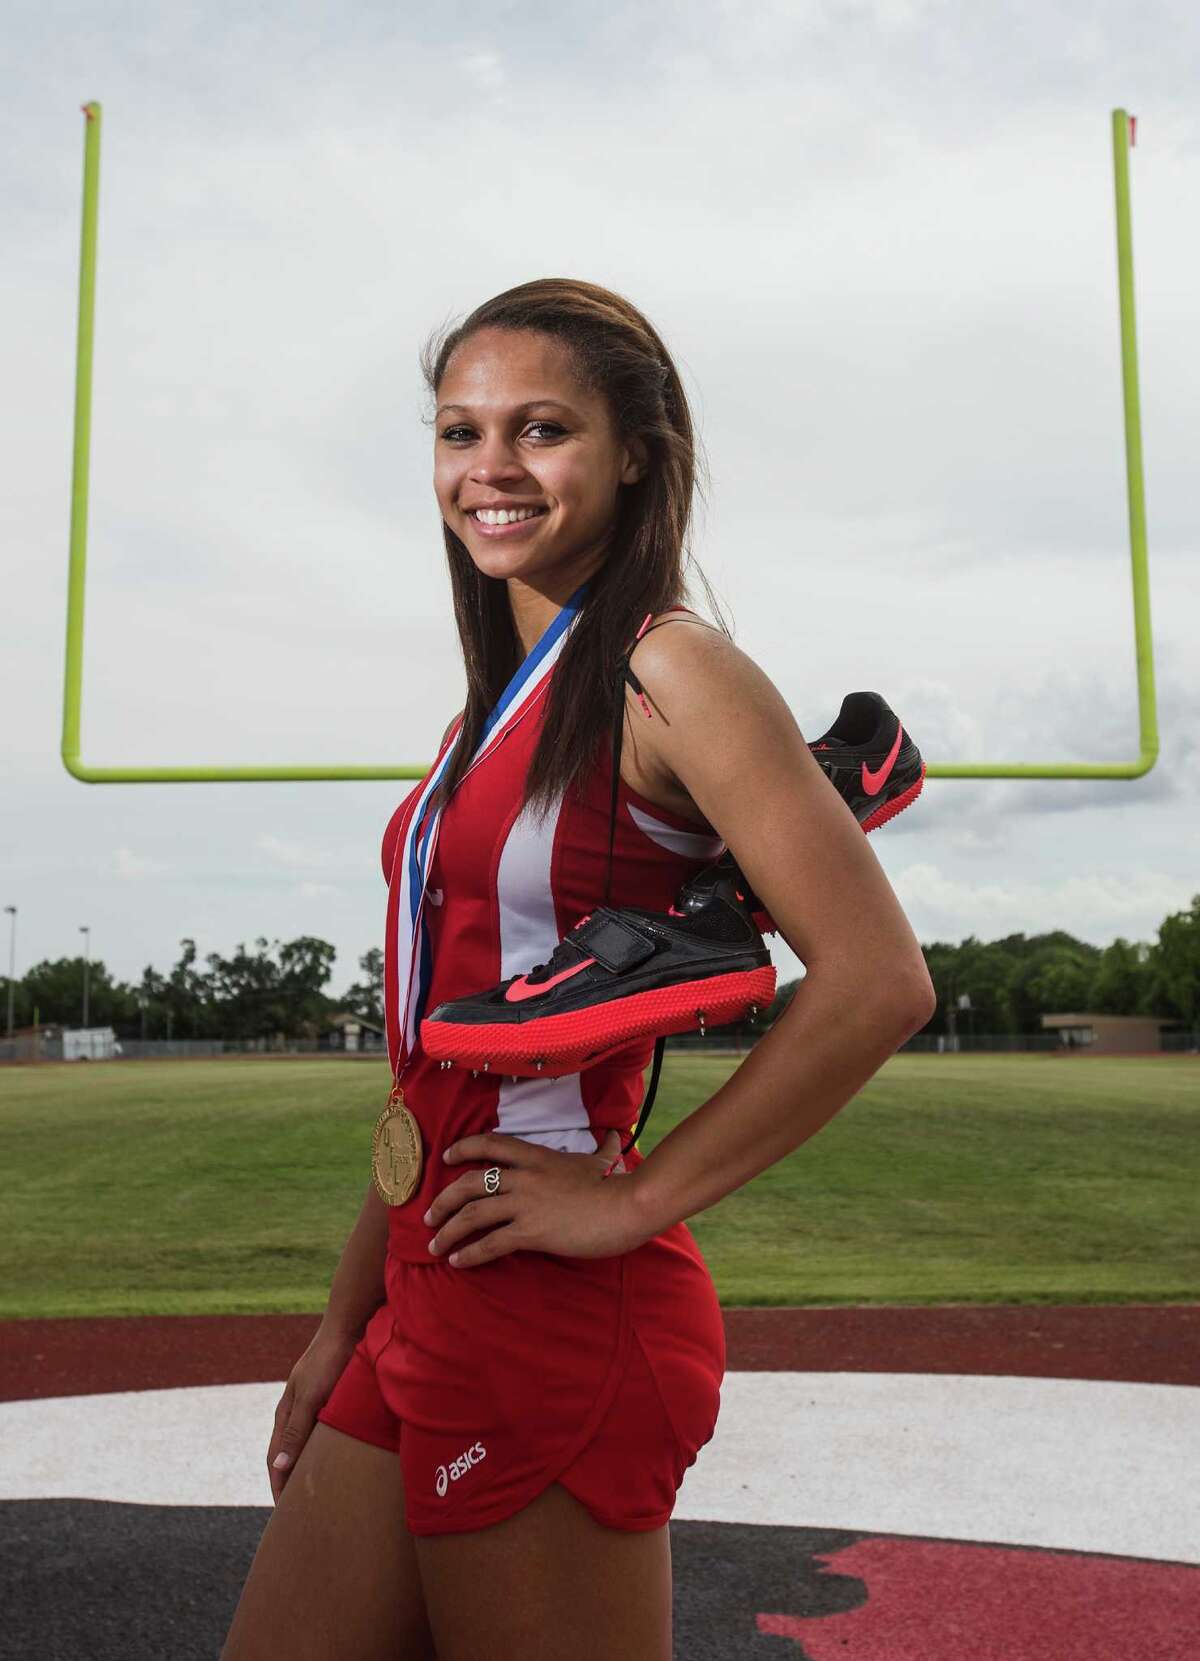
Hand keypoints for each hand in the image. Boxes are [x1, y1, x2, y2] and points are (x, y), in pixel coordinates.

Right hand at [266, 1323, 358, 1503]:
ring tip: (321, 1493)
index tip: (284, 1514)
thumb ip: (295, 1430)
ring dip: (311, 1468)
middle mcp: (298, 1412)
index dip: (279, 1487)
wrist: (350, 1327)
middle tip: (301, 1512)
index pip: (276, 1461)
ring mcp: (315, 1407)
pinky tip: (340, 1462)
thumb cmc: (329, 1361)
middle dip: (293, 1482)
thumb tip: (280, 1467)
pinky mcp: (333, 1402)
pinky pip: (326, 1435)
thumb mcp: (310, 1397)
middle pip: (290, 1456)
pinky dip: (328, 1452)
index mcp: (285, 1414)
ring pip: (309, 1446)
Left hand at [423, 1129, 646, 1267]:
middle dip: (443, 1200)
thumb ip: (604, 1148)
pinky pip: (490, 1243)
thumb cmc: (616, 1186)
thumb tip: (616, 1135)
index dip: (463, 1148)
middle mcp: (523, 1177)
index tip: (447, 1157)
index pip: (490, 1144)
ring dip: (448, 1231)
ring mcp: (525, 1204)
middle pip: (469, 1183)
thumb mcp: (603, 1162)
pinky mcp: (531, 1231)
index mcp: (536, 1157)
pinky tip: (458, 1261)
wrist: (626, 1207)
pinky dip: (469, 1253)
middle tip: (429, 1216)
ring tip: (434, 1246)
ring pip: (472, 1214)